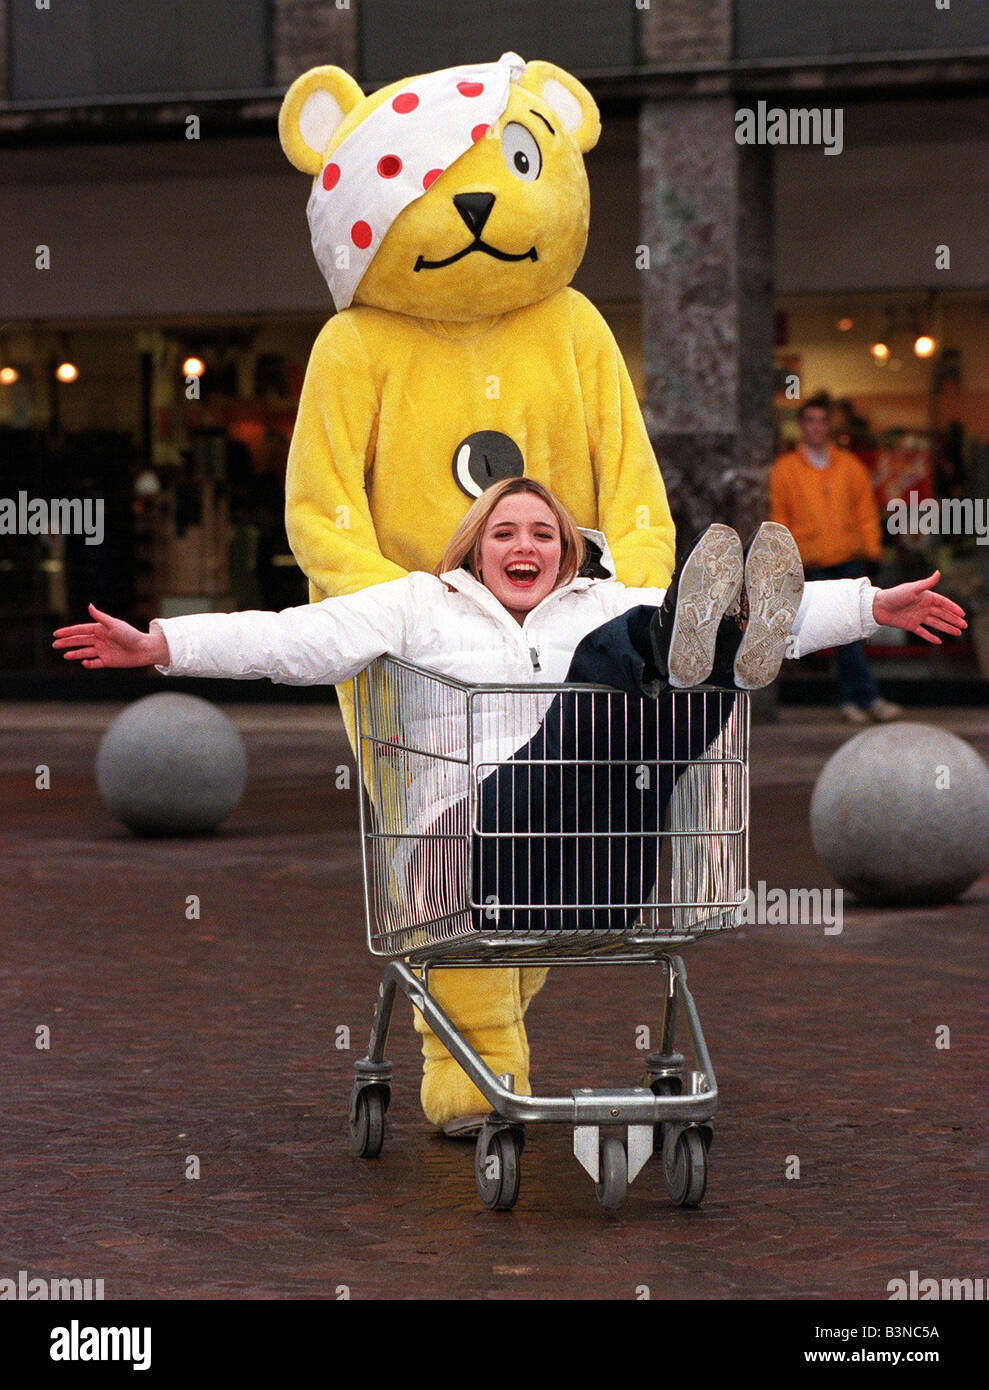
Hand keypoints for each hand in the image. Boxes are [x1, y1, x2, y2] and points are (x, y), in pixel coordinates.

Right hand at [52, 604, 167, 668]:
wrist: (144, 649)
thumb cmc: (130, 635)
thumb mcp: (114, 624)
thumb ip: (100, 617)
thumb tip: (89, 605)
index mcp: (100, 629)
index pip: (80, 630)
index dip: (68, 632)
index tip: (56, 634)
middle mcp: (100, 639)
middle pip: (80, 641)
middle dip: (67, 643)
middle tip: (55, 645)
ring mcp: (104, 650)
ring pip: (85, 652)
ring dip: (75, 653)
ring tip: (65, 656)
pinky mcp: (108, 661)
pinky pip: (95, 663)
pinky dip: (89, 663)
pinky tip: (84, 663)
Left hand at [872, 571, 966, 644]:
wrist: (878, 607)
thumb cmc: (895, 595)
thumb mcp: (912, 589)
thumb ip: (926, 583)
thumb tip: (938, 573)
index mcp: (926, 597)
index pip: (943, 603)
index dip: (953, 608)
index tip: (963, 614)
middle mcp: (923, 607)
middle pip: (942, 614)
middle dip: (953, 620)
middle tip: (964, 626)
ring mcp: (918, 617)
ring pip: (936, 623)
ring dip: (947, 628)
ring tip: (958, 633)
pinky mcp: (910, 625)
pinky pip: (923, 632)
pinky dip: (930, 636)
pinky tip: (939, 641)